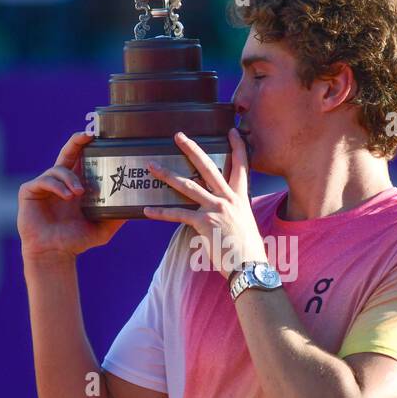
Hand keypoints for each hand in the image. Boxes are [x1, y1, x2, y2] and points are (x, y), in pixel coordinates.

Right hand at [18, 131, 124, 262]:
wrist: (54, 254)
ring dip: (70, 178)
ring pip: (58, 169)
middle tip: (88, 135)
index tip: (100, 135)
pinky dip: (57, 186)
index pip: (83, 159)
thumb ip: (116, 218)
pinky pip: (44, 180)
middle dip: (77, 141)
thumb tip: (137, 208)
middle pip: (68, 152)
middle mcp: (60, 181)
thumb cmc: (76, 241)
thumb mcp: (102, 229)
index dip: (89, 146)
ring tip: (79, 193)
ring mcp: (44, 185)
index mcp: (76, 185)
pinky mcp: (29, 191)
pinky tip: (66, 196)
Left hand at [143, 128, 267, 277]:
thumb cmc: (247, 249)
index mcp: (240, 197)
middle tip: (178, 136)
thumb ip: (231, 212)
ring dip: (167, 175)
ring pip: (187, 186)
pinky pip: (178, 214)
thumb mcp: (244, 223)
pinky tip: (147, 210)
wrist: (249, 266)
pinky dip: (161, 213)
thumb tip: (219, 212)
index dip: (237, 146)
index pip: (241, 165)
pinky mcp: (204, 223)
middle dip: (192, 149)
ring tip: (151, 166)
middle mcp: (228, 199)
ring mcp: (216, 209)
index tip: (231, 130)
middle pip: (208, 167)